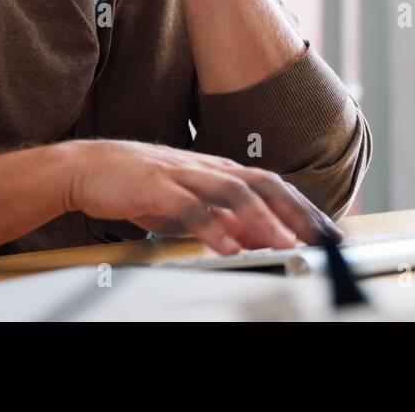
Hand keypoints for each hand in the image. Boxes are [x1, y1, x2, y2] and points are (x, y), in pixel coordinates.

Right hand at [63, 137, 343, 254]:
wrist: (89, 168)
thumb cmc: (140, 186)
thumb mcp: (189, 206)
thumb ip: (222, 220)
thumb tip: (256, 239)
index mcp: (218, 171)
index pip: (271, 185)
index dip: (301, 207)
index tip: (325, 232)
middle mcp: (208, 168)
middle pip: (262, 184)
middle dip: (294, 212)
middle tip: (318, 238)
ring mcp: (184, 174)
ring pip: (233, 192)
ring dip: (262, 220)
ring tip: (283, 244)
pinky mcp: (158, 186)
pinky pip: (190, 207)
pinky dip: (212, 226)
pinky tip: (227, 245)